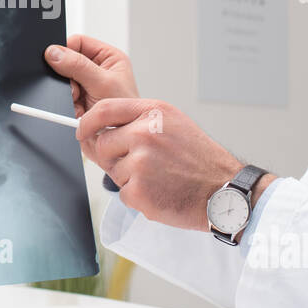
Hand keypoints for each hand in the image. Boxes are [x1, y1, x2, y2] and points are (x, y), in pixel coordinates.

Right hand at [45, 34, 139, 162]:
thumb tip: (54, 52)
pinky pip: (62, 96)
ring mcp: (86, 85)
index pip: (78, 42)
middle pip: (67, 61)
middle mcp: (96, 69)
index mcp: (107, 57)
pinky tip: (78, 110)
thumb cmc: (126, 112)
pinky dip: (67, 104)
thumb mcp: (103, 83)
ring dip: (67, 93)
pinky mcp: (79, 100)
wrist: (120, 142)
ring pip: (63, 81)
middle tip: (75, 88)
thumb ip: (78, 66)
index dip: (66, 50)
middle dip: (66, 76)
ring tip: (79, 101)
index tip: (56, 60)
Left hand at [76, 98, 243, 231]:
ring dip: (129, 179)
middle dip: (114, 157)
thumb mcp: (173, 125)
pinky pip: (123, 193)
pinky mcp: (139, 190)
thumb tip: (99, 130)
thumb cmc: (200, 160)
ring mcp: (141, 162)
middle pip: (103, 144)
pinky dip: (138, 197)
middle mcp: (145, 133)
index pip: (105, 110)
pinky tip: (161, 192)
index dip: (87, 122)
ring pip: (113, 171)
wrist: (225, 191)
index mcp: (153, 113)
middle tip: (142, 166)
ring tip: (159, 178)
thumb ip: (138, 122)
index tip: (82, 131)